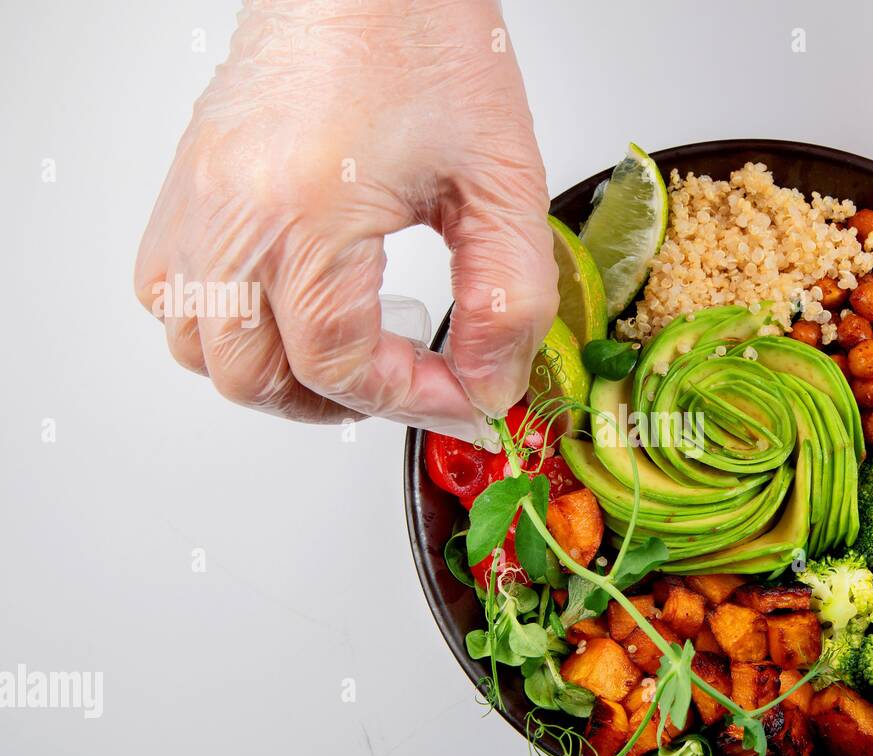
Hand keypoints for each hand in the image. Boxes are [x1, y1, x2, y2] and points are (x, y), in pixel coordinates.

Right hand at [134, 0, 556, 442]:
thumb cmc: (423, 40)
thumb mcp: (502, 181)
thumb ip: (511, 298)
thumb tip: (491, 381)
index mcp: (307, 212)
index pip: (339, 365)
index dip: (411, 399)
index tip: (463, 395)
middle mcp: (234, 211)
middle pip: (256, 377)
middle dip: (343, 403)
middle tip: (408, 386)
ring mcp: (199, 197)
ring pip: (198, 347)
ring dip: (274, 377)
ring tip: (347, 362)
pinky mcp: (189, 180)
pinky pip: (167, 290)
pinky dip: (219, 327)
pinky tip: (282, 313)